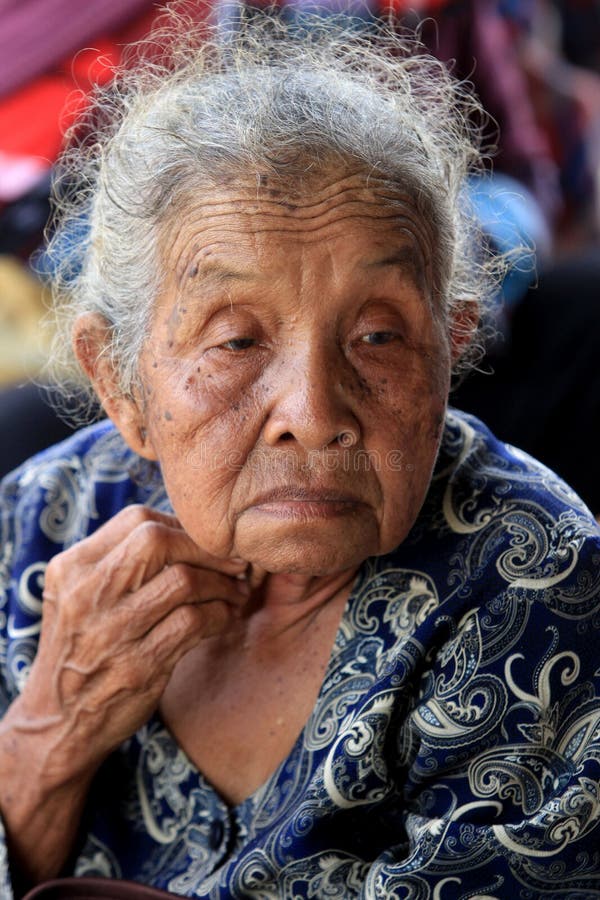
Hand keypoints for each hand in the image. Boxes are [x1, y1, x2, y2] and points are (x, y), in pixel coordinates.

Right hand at [15, 504, 249, 778]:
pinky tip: (225, 618)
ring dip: (222, 584)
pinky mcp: (138, 666)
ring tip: (235, 591)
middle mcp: (86, 595)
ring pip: (183, 580)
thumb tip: (185, 529)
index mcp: (71, 568)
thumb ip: (118, 560)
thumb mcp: (78, 596)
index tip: (204, 545)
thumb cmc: (81, 648)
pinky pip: (194, 622)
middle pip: (158, 541)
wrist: (56, 722)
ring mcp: (111, 632)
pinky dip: (220, 615)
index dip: (182, 527)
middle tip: (233, 563)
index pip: (137, 520)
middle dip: (206, 549)